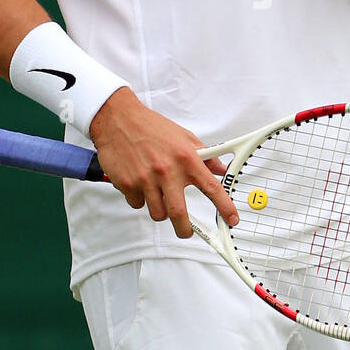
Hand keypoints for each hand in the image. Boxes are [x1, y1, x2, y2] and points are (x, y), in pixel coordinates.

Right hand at [89, 88, 239, 237]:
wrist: (118, 119)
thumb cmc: (150, 127)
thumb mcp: (184, 137)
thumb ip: (205, 155)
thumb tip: (220, 168)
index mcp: (186, 158)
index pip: (211, 188)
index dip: (224, 207)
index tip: (231, 219)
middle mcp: (167, 170)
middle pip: (179, 214)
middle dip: (185, 230)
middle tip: (187, 230)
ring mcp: (146, 179)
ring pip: (157, 212)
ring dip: (159, 210)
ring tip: (157, 193)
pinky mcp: (128, 184)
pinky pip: (137, 204)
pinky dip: (140, 199)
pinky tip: (139, 183)